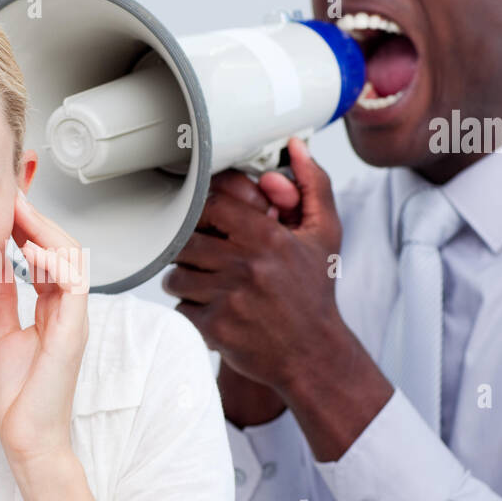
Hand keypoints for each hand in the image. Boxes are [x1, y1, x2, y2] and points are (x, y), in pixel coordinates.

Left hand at [0, 189, 89, 472]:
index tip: (6, 208)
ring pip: (72, 258)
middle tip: (13, 198)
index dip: (29, 228)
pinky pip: (72, 284)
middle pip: (63, 249)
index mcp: (52, 310)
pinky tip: (31, 249)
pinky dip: (53, 262)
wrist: (29, 437)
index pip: (47, 255)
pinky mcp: (73, 331)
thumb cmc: (20, 397)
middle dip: (38, 220)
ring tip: (20, 212)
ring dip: (45, 231)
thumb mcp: (1, 333)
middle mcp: (68, 310)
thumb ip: (1, 299)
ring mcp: (74, 319)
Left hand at [161, 137, 347, 397]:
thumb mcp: (324, 234)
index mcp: (267, 237)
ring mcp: (228, 298)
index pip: (210, 206)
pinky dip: (190, 308)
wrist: (313, 355)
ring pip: (176, 275)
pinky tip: (211, 309)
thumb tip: (297, 145)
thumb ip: (313, 185)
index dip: (200, 212)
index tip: (204, 222)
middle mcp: (246, 265)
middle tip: (199, 255)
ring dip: (183, 278)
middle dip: (188, 248)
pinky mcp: (215, 328)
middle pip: (186, 241)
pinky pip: (181, 307)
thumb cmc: (315, 292)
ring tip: (203, 283)